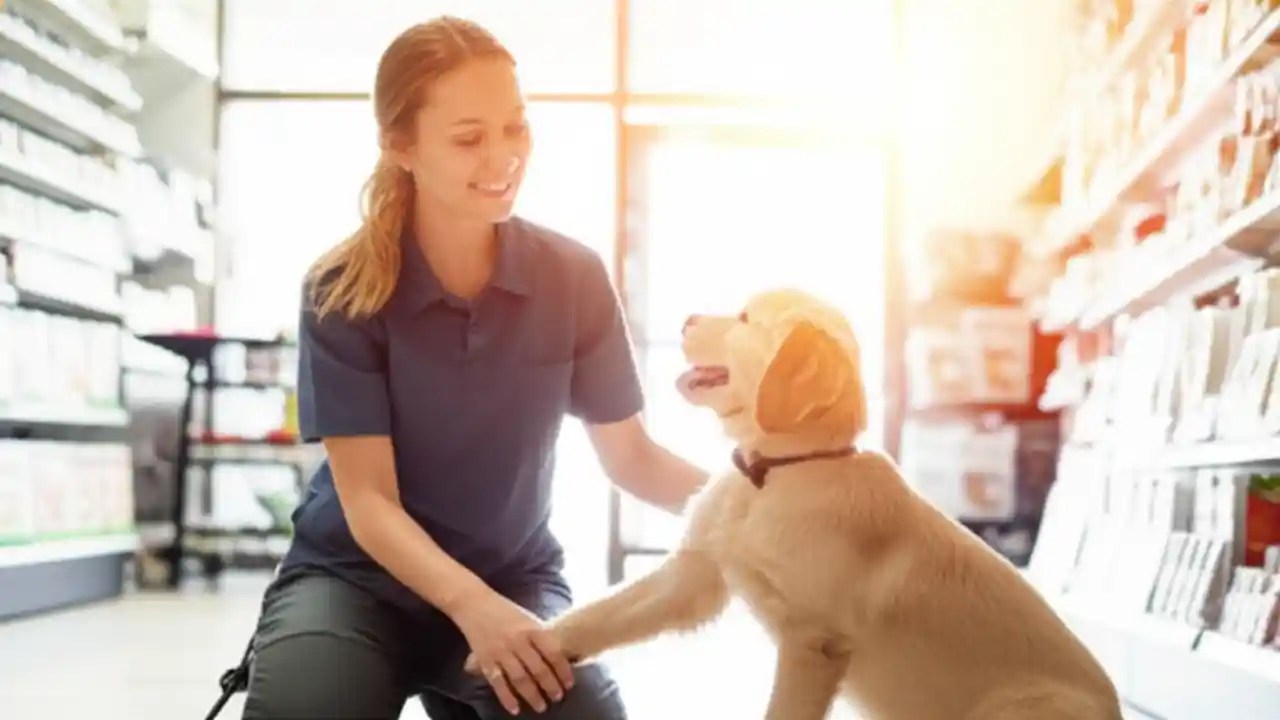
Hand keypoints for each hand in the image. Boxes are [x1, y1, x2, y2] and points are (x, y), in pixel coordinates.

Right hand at [452, 590, 574, 714]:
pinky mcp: (485, 659)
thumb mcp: (527, 618)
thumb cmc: (504, 610)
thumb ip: (540, 636)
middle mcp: (518, 640)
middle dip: (550, 686)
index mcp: (532, 628)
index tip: (569, 684)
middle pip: (538, 669)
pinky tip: (515, 709)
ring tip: (541, 706)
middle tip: (557, 697)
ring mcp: (500, 651)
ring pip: (520, 678)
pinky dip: (506, 697)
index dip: (563, 670)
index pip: (553, 653)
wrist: (473, 602)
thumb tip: (557, 657)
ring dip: (532, 695)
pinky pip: (498, 682)